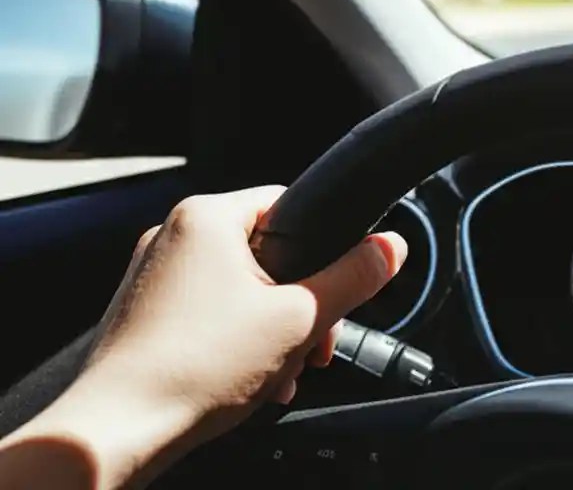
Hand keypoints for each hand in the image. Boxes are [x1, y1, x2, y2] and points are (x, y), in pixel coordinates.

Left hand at [0, 186, 405, 488]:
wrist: (117, 431)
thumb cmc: (195, 369)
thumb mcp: (299, 319)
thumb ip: (353, 277)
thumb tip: (391, 247)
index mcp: (207, 217)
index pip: (291, 205)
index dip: (327, 249)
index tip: (338, 291)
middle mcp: (173, 235)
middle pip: (268, 254)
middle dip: (300, 305)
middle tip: (313, 345)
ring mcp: (153, 275)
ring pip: (240, 289)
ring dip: (272, 330)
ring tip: (279, 372)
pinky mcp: (144, 312)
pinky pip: (209, 312)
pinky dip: (236, 341)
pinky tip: (249, 379)